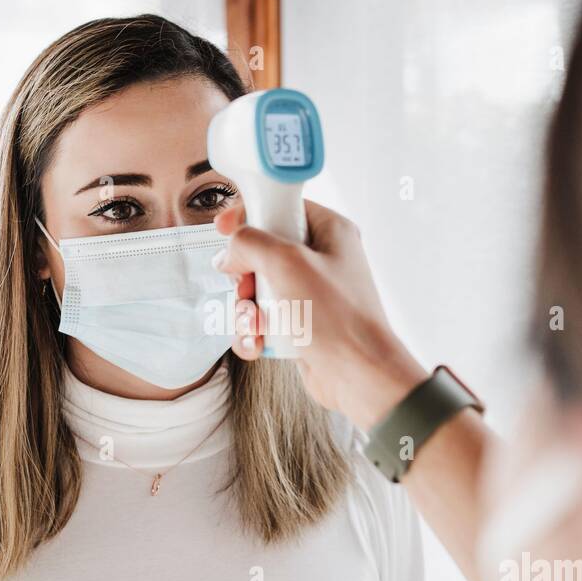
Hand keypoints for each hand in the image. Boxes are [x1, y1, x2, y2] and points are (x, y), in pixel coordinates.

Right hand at [214, 199, 426, 427]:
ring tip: (255, 325)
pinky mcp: (301, 322)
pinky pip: (264, 317)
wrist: (358, 375)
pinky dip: (254, 331)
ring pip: (257, 287)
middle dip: (244, 275)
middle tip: (246, 288)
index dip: (249, 214)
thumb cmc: (336, 317)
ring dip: (245, 309)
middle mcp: (322, 258)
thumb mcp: (287, 263)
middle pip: (261, 250)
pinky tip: (258, 343)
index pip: (281, 205)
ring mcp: (311, 292)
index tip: (223, 228)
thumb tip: (229, 253)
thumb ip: (250, 243)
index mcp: (329, 231)